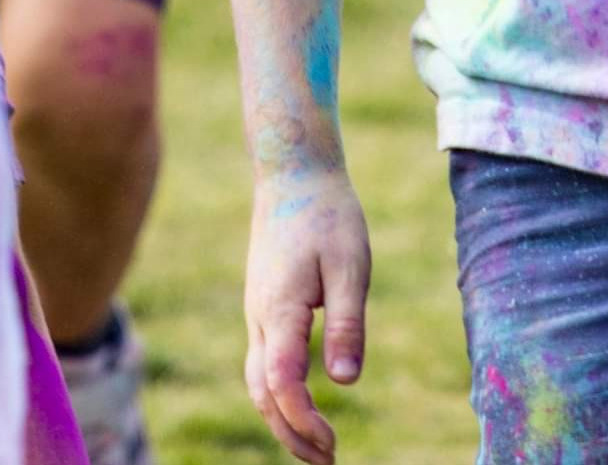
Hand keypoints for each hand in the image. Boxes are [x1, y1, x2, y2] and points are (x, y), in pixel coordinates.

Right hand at [242, 176, 374, 464]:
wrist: (293, 172)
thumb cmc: (328, 214)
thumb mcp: (351, 266)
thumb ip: (347, 324)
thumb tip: (345, 382)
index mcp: (279, 310)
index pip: (282, 384)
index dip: (303, 422)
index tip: (333, 445)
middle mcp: (259, 318)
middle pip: (262, 394)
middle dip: (291, 435)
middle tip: (327, 462)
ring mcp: (257, 313)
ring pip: (257, 381)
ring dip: (282, 419)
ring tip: (316, 447)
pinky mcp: (263, 307)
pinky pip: (262, 363)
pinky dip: (278, 395)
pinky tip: (302, 403)